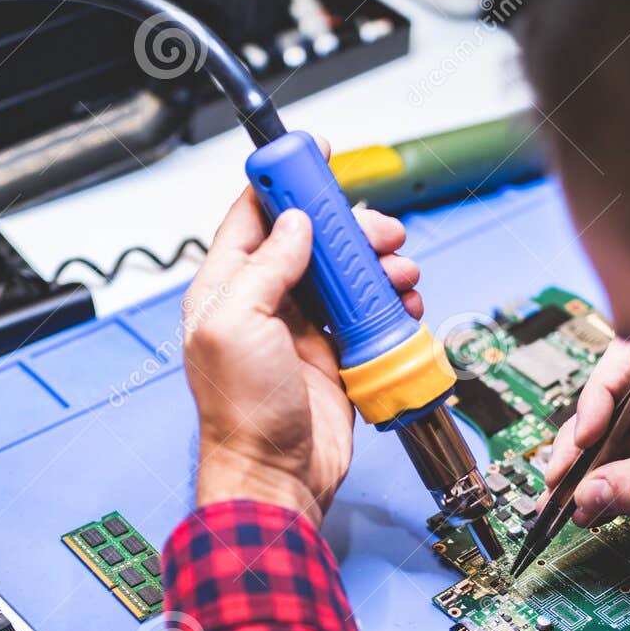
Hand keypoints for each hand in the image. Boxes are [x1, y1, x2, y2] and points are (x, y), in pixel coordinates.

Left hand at [184, 187, 422, 528]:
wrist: (277, 475)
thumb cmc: (242, 414)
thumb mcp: (236, 326)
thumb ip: (263, 268)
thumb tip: (294, 225)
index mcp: (228, 288)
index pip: (254, 214)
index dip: (282, 179)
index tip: (311, 155)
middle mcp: (266, 302)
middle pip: (313, 238)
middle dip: (349, 227)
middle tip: (377, 231)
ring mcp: (304, 327)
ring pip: (348, 273)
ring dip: (378, 265)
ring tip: (398, 272)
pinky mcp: (338, 353)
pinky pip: (370, 313)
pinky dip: (391, 304)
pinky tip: (401, 306)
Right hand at [546, 336, 629, 535]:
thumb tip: (591, 495)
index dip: (597, 399)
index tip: (581, 440)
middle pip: (620, 398)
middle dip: (585, 442)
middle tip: (558, 479)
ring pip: (627, 429)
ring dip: (596, 465)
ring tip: (568, 499)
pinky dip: (619, 478)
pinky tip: (596, 501)